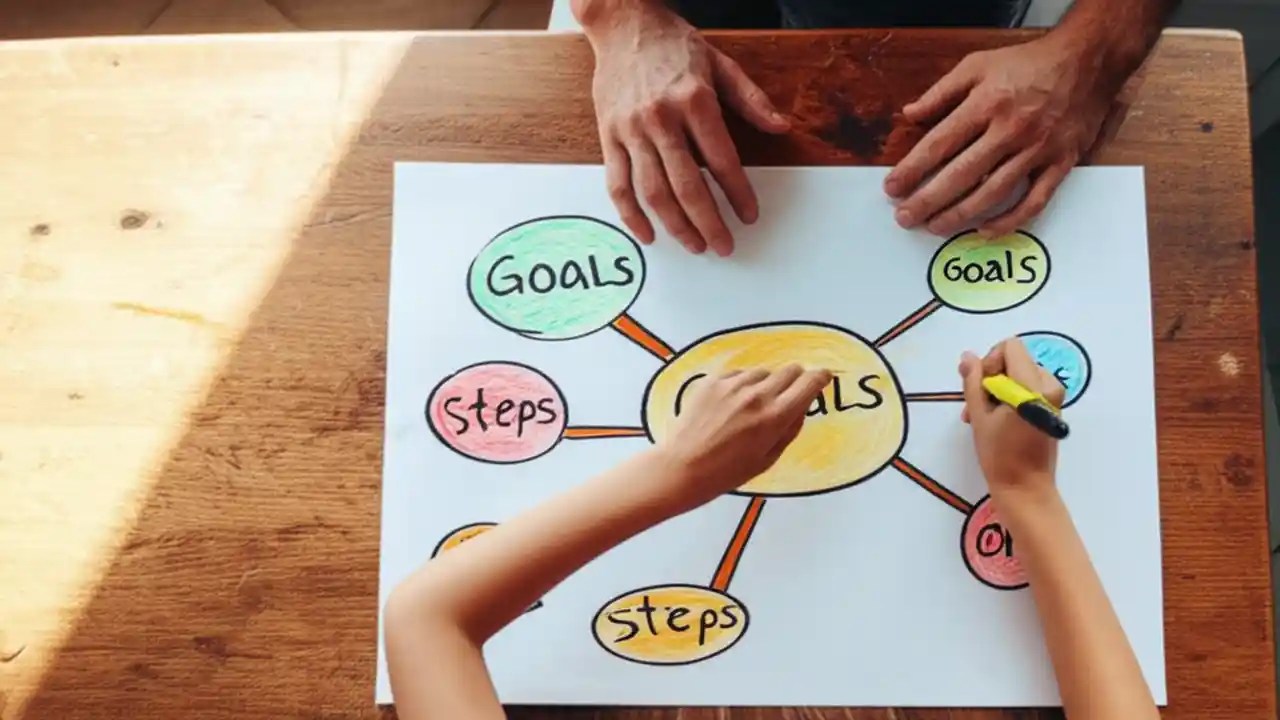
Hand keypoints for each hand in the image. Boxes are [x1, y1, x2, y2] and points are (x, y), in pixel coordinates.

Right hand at [580, 1, 789, 255]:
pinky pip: (618, 184)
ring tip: (695, 245)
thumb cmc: (673, 45)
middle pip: (687, 185)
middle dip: (708, 222)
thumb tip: (780, 127)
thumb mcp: (720, 63)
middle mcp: (661, 118)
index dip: (738, 193)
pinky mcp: (609, 137)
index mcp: (694, 100)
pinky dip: (631, 215)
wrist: (623, 23)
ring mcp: (631, 130)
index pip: (722, 160)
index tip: (748, 216)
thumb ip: (751, 98)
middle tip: (724, 246)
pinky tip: (648, 234)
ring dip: (675, 225)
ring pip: (653, 191)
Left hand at [655, 365, 830, 508]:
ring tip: (751, 407)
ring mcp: (733, 384)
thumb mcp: (768, 458)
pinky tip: (731, 404)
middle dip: (795, 380)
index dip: (820, 378)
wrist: (682, 467)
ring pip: (763, 372)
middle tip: (787, 396)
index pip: (809, 383)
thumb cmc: (728, 472)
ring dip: (765, 384)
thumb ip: (790, 429)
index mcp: (775, 417)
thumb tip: (802, 405)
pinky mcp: (713, 380)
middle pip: (790, 370)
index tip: (823, 378)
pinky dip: (742, 385)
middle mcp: (757, 394)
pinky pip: (739, 374)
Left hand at [885, 35, 1113, 236]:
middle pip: (962, 174)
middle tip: (905, 218)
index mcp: (987, 103)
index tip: (892, 188)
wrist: (1087, 61)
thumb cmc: (1028, 63)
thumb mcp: (978, 64)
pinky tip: (984, 230)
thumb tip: (909, 115)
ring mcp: (1037, 149)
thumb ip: (941, 92)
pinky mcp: (1060, 163)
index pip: (940, 143)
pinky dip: (1009, 221)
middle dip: (928, 200)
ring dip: (960, 216)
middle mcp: (1011, 129)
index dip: (912, 169)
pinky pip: (1034, 201)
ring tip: (934, 227)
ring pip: (993, 193)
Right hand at [959, 338, 1064, 501]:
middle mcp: (1049, 387)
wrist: (1025, 488)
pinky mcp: (1052, 410)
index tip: (981, 386)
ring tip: (981, 416)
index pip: (1011, 347)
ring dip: (999, 389)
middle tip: (975, 405)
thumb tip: (967, 357)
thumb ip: (973, 381)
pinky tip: (995, 420)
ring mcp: (1053, 399)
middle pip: (1016, 360)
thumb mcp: (978, 416)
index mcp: (1032, 386)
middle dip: (993, 377)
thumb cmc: (999, 455)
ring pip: (1020, 375)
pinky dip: (1011, 398)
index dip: (991, 361)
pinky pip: (1029, 389)